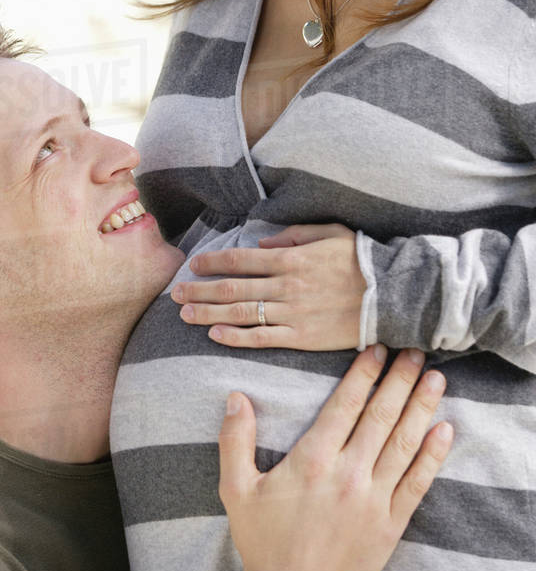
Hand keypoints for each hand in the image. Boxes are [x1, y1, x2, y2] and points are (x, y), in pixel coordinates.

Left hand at [172, 223, 363, 349]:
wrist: (395, 296)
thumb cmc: (363, 260)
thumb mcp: (330, 232)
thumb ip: (293, 234)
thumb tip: (263, 240)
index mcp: (291, 258)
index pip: (241, 258)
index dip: (213, 261)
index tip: (193, 264)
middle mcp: (286, 285)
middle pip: (233, 287)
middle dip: (200, 290)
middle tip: (175, 293)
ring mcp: (293, 312)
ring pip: (241, 313)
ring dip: (209, 313)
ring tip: (184, 314)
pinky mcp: (303, 336)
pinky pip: (262, 338)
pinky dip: (236, 337)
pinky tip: (215, 335)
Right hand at [218, 345, 452, 570]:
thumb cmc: (264, 541)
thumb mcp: (236, 489)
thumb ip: (235, 440)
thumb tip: (235, 396)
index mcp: (313, 460)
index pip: (346, 405)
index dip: (364, 373)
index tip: (378, 348)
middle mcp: (348, 474)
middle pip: (381, 416)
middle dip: (400, 380)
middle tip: (415, 352)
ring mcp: (373, 500)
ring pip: (403, 444)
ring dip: (421, 407)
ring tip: (436, 379)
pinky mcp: (391, 525)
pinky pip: (417, 484)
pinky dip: (432, 456)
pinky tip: (444, 430)